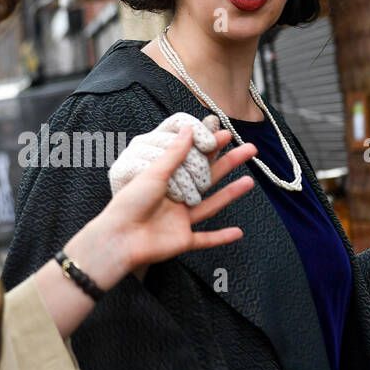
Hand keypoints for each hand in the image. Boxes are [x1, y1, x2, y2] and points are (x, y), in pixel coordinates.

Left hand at [73, 124, 256, 283]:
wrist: (119, 238)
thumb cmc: (129, 203)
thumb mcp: (153, 173)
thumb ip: (174, 153)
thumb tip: (188, 128)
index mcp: (166, 182)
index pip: (193, 160)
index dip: (211, 148)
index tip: (227, 134)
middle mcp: (175, 200)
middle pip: (207, 180)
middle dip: (228, 164)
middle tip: (250, 149)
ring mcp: (180, 221)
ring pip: (211, 206)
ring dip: (230, 195)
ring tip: (250, 181)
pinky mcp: (183, 241)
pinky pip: (206, 239)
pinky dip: (221, 237)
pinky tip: (238, 232)